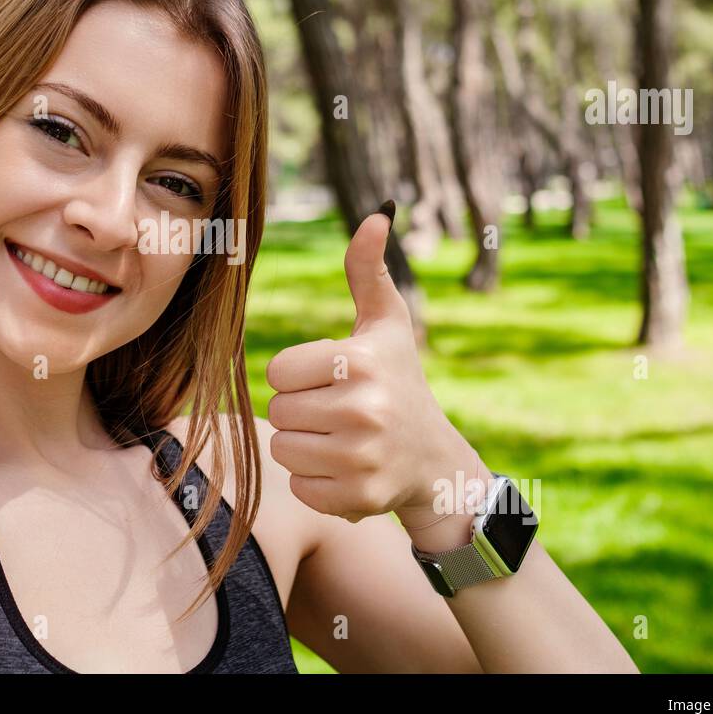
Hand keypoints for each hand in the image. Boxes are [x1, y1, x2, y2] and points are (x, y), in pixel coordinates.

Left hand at [264, 203, 475, 523]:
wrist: (434, 460)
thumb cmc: (400, 380)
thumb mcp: (387, 324)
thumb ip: (367, 272)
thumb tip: (375, 216)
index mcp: (359, 362)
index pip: (278, 372)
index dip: (299, 376)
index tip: (331, 380)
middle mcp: (362, 410)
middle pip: (278, 411)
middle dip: (301, 412)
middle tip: (339, 412)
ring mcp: (361, 457)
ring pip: (283, 449)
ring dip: (304, 446)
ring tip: (342, 439)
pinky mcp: (356, 497)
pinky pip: (298, 486)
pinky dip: (314, 482)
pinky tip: (347, 468)